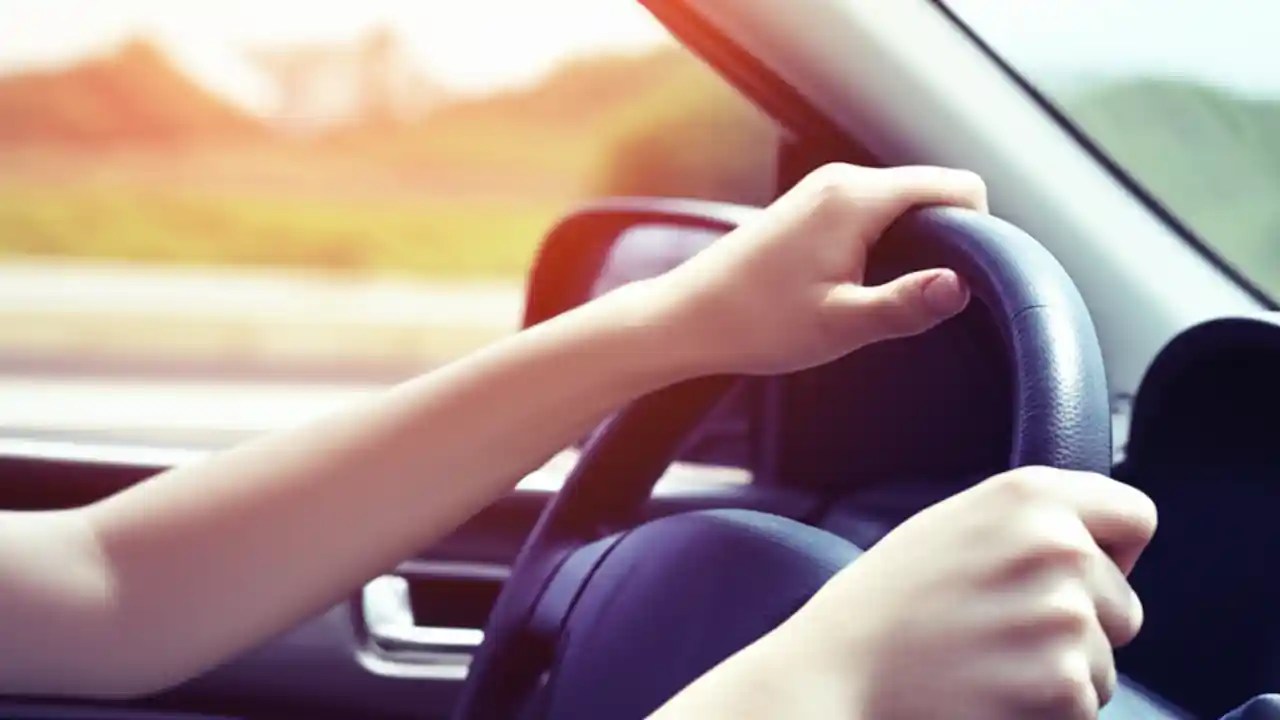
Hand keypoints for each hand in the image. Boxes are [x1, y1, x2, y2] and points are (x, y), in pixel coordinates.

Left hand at [655, 163, 987, 375]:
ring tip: (897, 295)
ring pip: (904, 202)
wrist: (688, 318)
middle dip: (949, 238)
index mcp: (856, 197)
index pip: (957, 186)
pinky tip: (868, 284)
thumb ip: (905, 305)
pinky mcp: (812, 206)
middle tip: (930, 297)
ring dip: (917, 242)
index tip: (971, 280)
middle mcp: (842, 180)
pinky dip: (888, 241)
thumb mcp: (840, 324)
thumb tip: (961, 286)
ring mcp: (824, 189)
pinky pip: (875, 210)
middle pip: (933, 191)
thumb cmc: (756, 323)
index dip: (981, 229)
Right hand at [769, 468, 1156, 719]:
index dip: (1109, 552)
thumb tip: (1097, 541)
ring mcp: (1066, 617)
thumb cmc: (888, 602)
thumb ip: (1030, 520)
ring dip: (1060, 675)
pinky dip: (1044, 712)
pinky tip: (988, 693)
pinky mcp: (1066, 684)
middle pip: (1124, 604)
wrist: (839, 670)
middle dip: (1080, 627)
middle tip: (1002, 632)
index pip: (1136, 516)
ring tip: (987, 664)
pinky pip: (1084, 707)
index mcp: (1030, 495)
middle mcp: (1060, 546)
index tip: (1072, 575)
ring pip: (1105, 663)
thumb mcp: (956, 524)